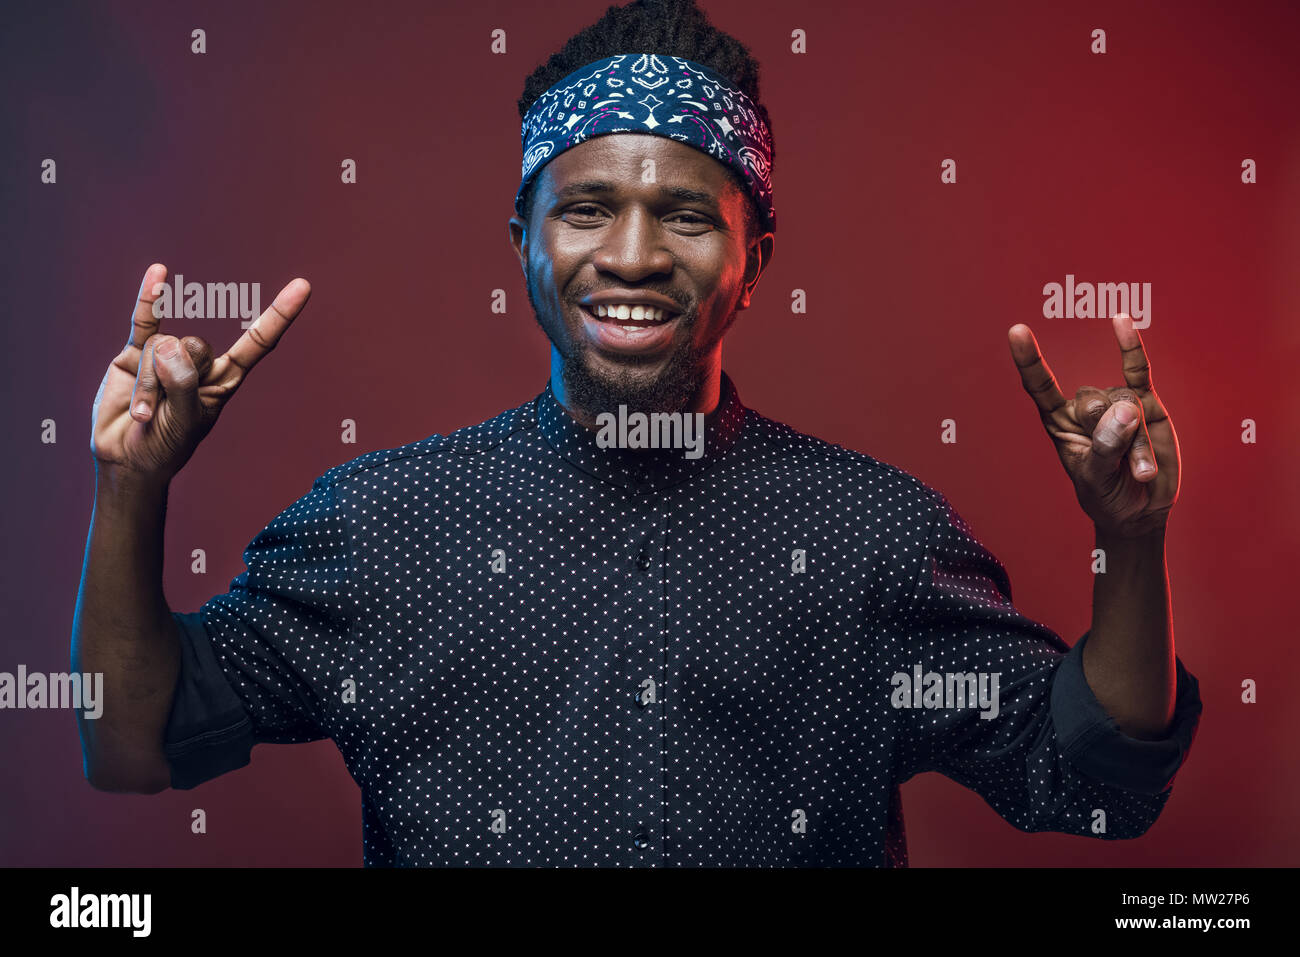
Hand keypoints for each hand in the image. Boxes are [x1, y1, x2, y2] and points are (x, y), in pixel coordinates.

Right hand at [91, 263, 311, 482]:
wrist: (126, 455)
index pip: (258, 342)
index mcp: (226, 379)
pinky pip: (145, 320)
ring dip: (147, 384)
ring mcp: (167, 354)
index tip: (303, 286)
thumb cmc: (165, 445)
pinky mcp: (135, 352)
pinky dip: (149, 297)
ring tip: (144, 412)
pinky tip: (159, 271)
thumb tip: (169, 346)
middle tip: (164, 408)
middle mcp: (200, 362)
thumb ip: (182, 384)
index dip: (279, 315)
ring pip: (162, 346)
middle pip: (195, 344)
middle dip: (175, 377)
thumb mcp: (184, 421)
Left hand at [1008, 313, 1179, 538]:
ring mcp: (1115, 402)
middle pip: (1092, 400)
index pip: (1040, 387)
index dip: (1030, 361)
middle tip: (1121, 465)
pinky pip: (1138, 370)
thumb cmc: (1108, 495)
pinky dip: (1131, 347)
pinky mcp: (1145, 402)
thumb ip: (1106, 446)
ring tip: (1141, 469)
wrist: (1142, 508)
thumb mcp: (1098, 479)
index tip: (1017, 331)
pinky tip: (1121, 321)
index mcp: (1059, 423)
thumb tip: (1123, 410)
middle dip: (1110, 434)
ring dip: (1137, 441)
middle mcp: (1084, 408)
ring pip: (1125, 404)